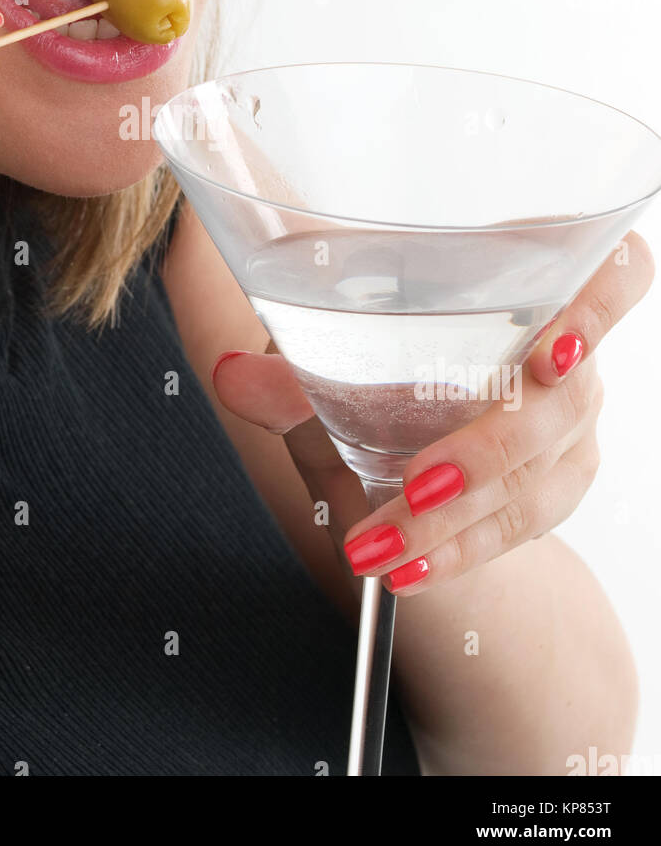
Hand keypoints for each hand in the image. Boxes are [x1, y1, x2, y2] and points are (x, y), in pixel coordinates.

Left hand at [210, 234, 653, 594]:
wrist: (432, 431)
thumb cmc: (397, 362)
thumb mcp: (343, 355)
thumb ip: (294, 366)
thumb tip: (229, 375)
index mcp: (537, 287)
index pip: (616, 277)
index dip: (601, 309)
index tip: (551, 353)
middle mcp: (569, 361)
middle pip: (564, 404)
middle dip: (488, 451)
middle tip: (415, 482)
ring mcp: (571, 431)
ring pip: (539, 479)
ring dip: (459, 519)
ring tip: (380, 545)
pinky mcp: (554, 488)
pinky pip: (519, 525)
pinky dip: (459, 550)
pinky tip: (407, 568)